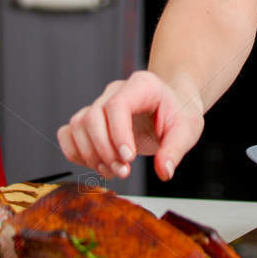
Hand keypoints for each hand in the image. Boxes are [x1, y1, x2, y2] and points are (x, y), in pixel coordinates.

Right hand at [58, 71, 204, 182]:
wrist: (172, 105)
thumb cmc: (179, 113)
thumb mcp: (188, 129)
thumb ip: (175, 149)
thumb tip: (164, 171)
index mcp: (141, 86)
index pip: (117, 104)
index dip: (117, 133)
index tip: (129, 158)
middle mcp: (115, 91)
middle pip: (92, 117)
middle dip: (104, 150)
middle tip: (124, 171)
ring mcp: (99, 104)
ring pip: (77, 125)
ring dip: (90, 155)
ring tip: (113, 171)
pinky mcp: (90, 120)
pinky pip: (68, 133)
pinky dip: (76, 153)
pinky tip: (98, 165)